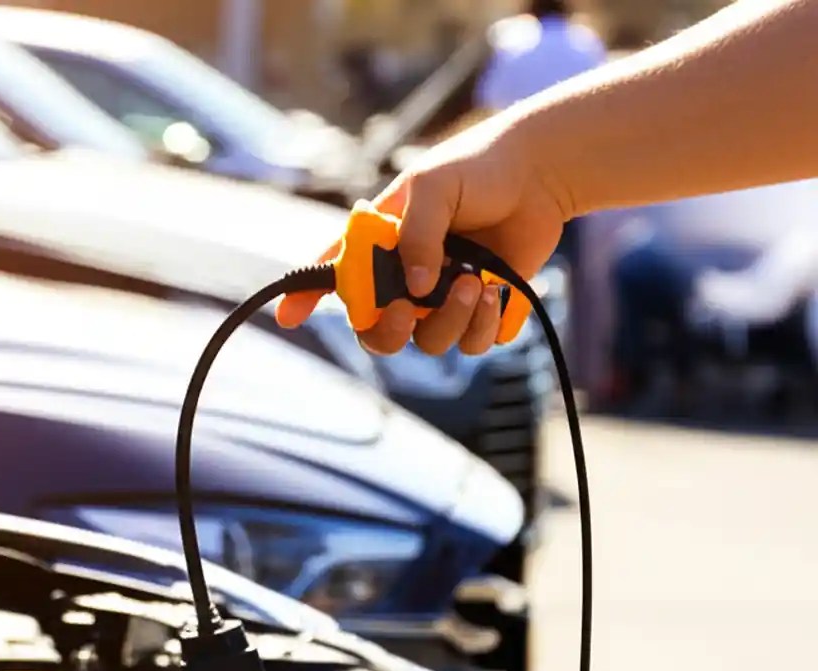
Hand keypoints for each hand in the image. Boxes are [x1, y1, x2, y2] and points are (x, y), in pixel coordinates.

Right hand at [277, 119, 571, 355]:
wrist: (541, 173)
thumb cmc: (477, 168)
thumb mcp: (433, 186)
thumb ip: (416, 234)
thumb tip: (414, 289)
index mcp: (380, 243)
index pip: (333, 274)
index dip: (305, 296)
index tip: (288, 316)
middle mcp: (405, 276)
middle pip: (376, 329)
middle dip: (387, 330)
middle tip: (408, 311)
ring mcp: (443, 296)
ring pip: (429, 341)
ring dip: (449, 320)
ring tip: (474, 283)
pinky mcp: (481, 308)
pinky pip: (472, 343)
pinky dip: (482, 325)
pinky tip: (496, 292)